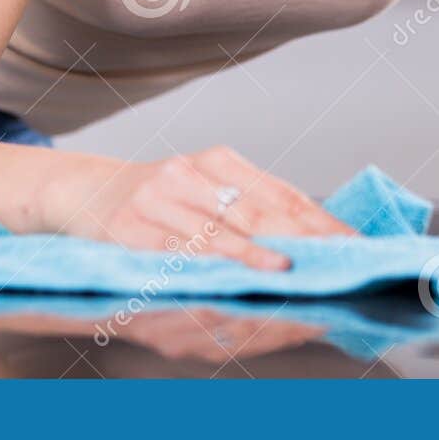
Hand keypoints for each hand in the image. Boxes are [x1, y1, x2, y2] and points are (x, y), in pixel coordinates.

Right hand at [66, 145, 357, 270]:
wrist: (84, 192)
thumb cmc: (157, 201)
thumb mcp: (202, 189)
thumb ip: (250, 208)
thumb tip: (314, 237)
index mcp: (217, 160)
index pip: (279, 193)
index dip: (319, 220)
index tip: (354, 243)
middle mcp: (189, 172)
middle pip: (255, 209)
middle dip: (299, 239)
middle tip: (336, 261)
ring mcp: (157, 198)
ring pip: (217, 232)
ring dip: (256, 257)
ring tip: (291, 272)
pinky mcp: (129, 228)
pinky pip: (174, 252)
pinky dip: (205, 268)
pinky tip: (228, 279)